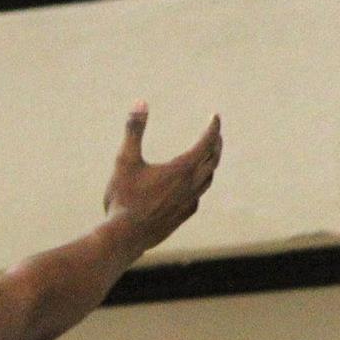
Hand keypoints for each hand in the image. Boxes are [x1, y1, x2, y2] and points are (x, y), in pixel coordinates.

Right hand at [102, 102, 221, 255]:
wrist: (124, 237)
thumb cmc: (124, 199)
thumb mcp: (125, 160)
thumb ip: (134, 131)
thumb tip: (140, 102)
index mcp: (181, 169)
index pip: (206, 143)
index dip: (212, 128)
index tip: (215, 116)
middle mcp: (190, 185)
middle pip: (213, 160)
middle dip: (216, 144)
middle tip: (216, 134)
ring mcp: (188, 202)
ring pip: (208, 179)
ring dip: (211, 165)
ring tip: (209, 158)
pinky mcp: (181, 217)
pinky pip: (198, 197)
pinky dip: (200, 186)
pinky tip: (193, 189)